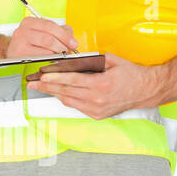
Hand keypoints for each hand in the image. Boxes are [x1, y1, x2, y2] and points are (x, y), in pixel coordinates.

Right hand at [6, 17, 78, 58]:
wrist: (11, 55)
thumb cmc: (30, 44)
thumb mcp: (43, 33)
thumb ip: (59, 32)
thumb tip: (71, 37)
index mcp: (29, 22)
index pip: (50, 25)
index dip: (64, 35)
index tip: (73, 43)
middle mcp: (22, 30)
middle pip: (48, 37)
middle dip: (62, 45)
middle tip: (69, 51)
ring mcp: (19, 43)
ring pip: (44, 48)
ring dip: (57, 53)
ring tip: (62, 56)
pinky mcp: (19, 56)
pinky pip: (39, 58)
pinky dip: (49, 59)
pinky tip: (53, 60)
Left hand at [32, 51, 166, 116]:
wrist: (145, 90)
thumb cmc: (130, 73)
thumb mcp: (111, 60)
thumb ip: (91, 61)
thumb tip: (71, 61)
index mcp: (100, 84)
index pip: (71, 81)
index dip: (53, 78)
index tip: (41, 76)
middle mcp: (97, 99)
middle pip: (65, 92)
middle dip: (47, 87)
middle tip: (32, 83)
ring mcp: (96, 109)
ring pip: (68, 101)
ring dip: (54, 94)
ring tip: (40, 87)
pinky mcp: (96, 115)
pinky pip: (76, 106)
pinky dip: (66, 98)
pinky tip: (58, 93)